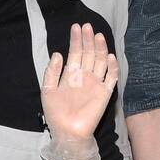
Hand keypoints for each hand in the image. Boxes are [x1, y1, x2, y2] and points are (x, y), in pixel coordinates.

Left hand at [41, 23, 118, 159]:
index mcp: (71, 75)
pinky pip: (111, 78)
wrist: (67, 132)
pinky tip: (109, 56)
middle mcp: (85, 76)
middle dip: (88, 40)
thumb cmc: (55, 113)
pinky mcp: (105, 93)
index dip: (76, 40)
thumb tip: (58, 53)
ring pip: (100, 61)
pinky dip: (112, 67)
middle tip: (88, 26)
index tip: (77, 27)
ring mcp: (96, 84)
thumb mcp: (47, 90)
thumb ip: (52, 72)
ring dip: (100, 49)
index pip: (75, 53)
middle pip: (89, 54)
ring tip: (98, 35)